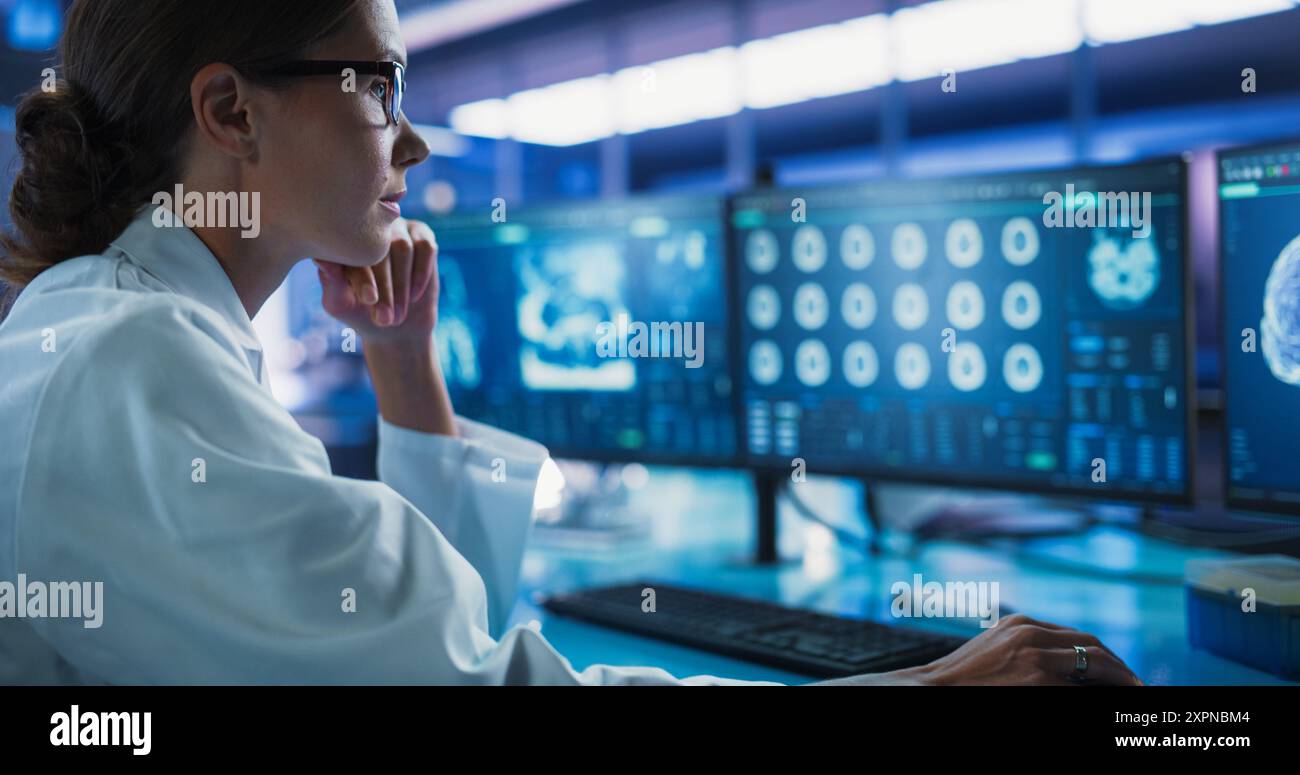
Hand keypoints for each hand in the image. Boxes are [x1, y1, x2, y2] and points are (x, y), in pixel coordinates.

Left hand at [315, 218, 438, 343]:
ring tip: (397, 315)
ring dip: (402, 285)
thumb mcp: (341, 304)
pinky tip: (414, 296)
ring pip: (403, 247)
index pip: (351, 249)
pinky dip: (421, 274)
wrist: (398, 326)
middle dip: (385, 288)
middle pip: (379, 249)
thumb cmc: (361, 313)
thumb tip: (321, 260)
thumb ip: (332, 282)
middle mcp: (367, 227)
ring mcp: (395, 228)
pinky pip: (426, 247)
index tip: (369, 301)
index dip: (361, 276)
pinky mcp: (421, 234)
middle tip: (385, 319)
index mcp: (342, 239)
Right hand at [819, 614, 1141, 685]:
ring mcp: (1036, 653)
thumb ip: (1024, 651)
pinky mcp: (1038, 677)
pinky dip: (1105, 688)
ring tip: (1138, 692)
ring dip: (1122, 678)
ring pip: (1096, 660)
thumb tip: (1061, 666)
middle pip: (1093, 645)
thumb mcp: (994, 653)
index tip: (1118, 673)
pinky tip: (1118, 698)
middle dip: (1120, 667)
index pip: (1076, 637)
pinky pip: (1083, 681)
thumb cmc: (960, 681)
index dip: (1103, 656)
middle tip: (1138, 685)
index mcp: (1021, 623)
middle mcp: (1031, 631)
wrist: (932, 690)